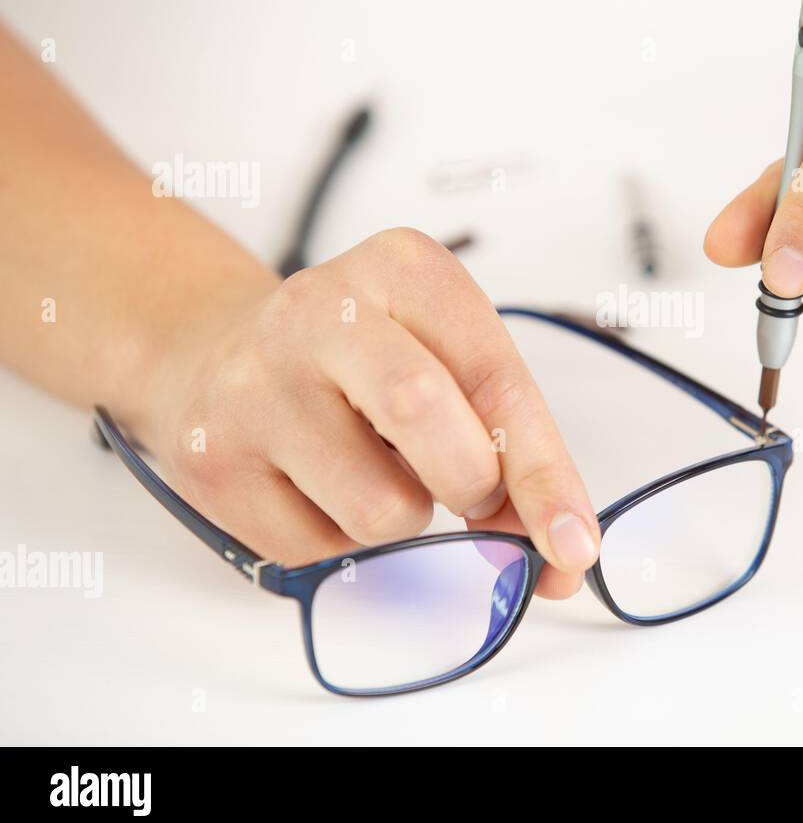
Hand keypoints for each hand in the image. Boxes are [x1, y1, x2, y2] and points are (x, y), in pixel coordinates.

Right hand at [134, 228, 599, 598]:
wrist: (219, 351)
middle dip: (473, 486)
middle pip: (424, 416)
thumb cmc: (362, 360)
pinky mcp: (209, 459)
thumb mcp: (445, 354)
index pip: (496, 378)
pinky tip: (317, 485)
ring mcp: (254, 384)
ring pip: (379, 507)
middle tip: (469, 492)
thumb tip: (560, 554)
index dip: (544, 472)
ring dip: (404, 516)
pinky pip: (316, 549)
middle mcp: (320, 309)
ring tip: (373, 468)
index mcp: (402, 268)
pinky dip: (340, 539)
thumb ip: (508, 438)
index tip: (573, 543)